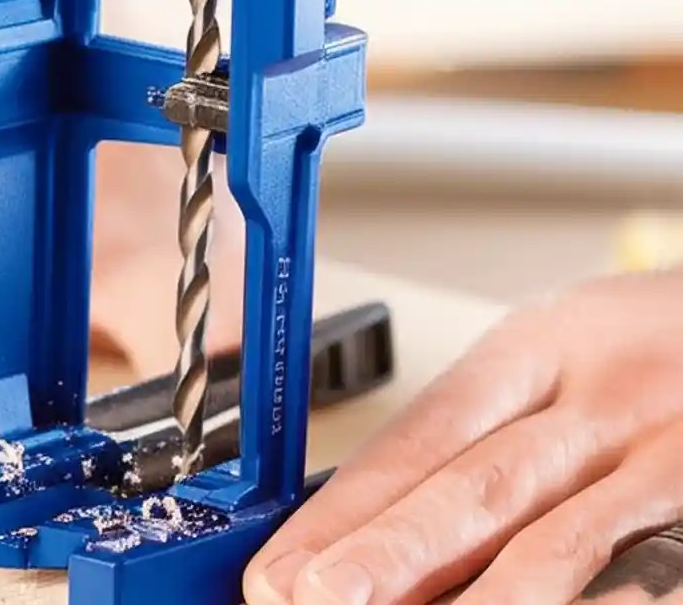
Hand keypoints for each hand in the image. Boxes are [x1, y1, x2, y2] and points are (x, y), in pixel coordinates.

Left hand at [245, 270, 682, 604]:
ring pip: (556, 534)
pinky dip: (591, 602)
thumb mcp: (569, 358)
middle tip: (305, 599)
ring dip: (469, 596)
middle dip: (383, 552)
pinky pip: (649, 571)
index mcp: (544, 344)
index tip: (280, 564)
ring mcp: (676, 451)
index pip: (422, 433)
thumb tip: (374, 527)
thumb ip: (488, 432)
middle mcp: (604, 392)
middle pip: (475, 482)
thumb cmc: (668, 349)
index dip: (344, 507)